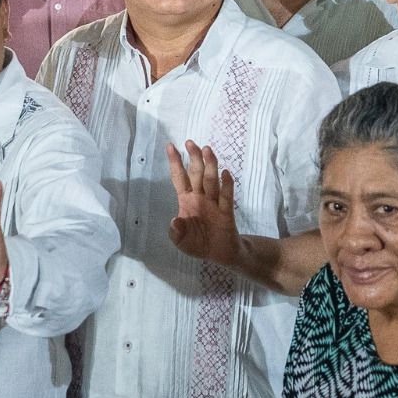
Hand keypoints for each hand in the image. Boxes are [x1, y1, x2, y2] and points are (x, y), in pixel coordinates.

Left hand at [167, 141, 242, 265]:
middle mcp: (200, 197)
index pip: (180, 177)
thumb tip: (175, 221)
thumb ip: (176, 232)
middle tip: (190, 143)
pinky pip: (226, 196)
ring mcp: (213, 202)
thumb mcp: (181, 241)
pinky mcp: (226, 212)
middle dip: (193, 158)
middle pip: (196, 173)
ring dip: (209, 166)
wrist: (220, 254)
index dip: (175, 162)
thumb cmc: (197, 242)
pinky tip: (225, 173)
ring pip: (210, 181)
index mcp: (186, 200)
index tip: (170, 146)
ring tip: (207, 150)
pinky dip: (226, 185)